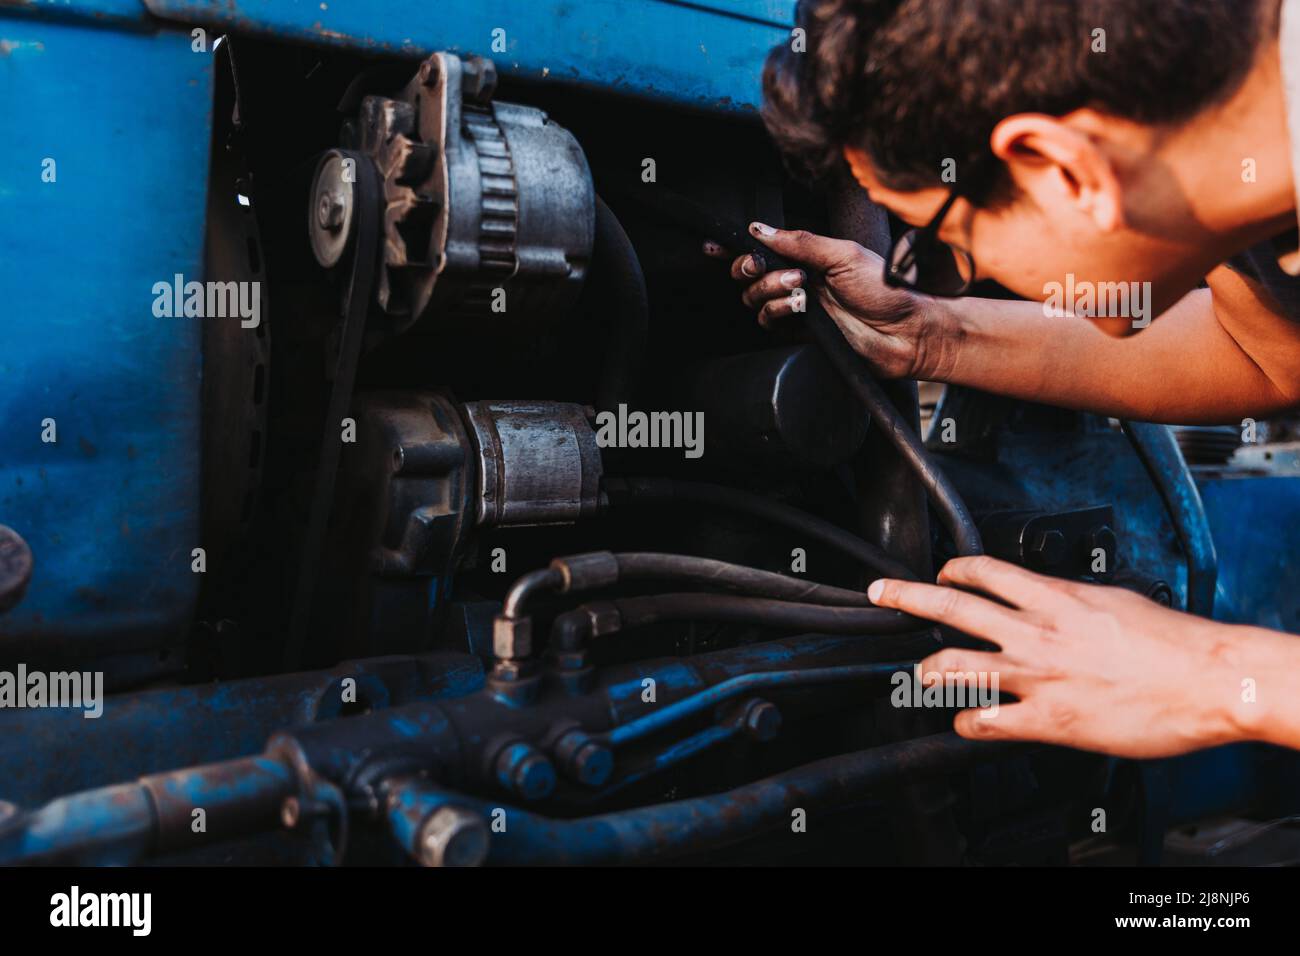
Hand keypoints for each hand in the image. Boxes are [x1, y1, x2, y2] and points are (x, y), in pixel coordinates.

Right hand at [704, 222, 941, 378]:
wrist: (905, 332)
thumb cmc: (886, 290)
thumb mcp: (844, 254)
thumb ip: (801, 242)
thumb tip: (761, 229)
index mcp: (809, 256)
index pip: (765, 247)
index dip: (737, 247)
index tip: (716, 246)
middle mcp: (799, 279)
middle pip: (749, 273)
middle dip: (750, 267)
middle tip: (763, 265)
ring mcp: (797, 306)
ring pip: (755, 297)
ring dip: (770, 288)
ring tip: (799, 286)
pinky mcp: (799, 333)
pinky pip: (768, 321)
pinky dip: (777, 310)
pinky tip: (799, 307)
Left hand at [867, 556, 1264, 757]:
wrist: (1209, 680)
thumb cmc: (1174, 644)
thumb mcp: (1114, 602)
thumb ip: (1073, 603)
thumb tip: (1055, 601)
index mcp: (1055, 598)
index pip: (985, 570)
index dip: (952, 568)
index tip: (939, 571)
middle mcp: (1036, 632)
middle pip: (952, 605)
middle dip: (906, 596)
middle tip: (880, 593)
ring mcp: (1036, 676)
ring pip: (954, 666)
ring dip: (927, 672)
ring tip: (918, 675)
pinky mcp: (1046, 719)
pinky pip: (985, 722)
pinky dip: (966, 723)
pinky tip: (964, 724)